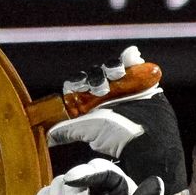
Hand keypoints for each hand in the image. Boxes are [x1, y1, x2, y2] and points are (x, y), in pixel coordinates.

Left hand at [49, 47, 183, 194]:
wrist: (147, 138)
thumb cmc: (117, 136)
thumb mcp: (88, 132)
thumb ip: (67, 131)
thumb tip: (48, 138)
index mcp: (90, 102)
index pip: (78, 84)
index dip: (77, 83)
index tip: (80, 87)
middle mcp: (106, 92)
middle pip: (95, 73)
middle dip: (96, 76)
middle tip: (102, 87)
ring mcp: (123, 85)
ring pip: (112, 66)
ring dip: (112, 67)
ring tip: (116, 74)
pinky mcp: (140, 80)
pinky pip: (133, 62)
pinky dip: (130, 57)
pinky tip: (131, 55)